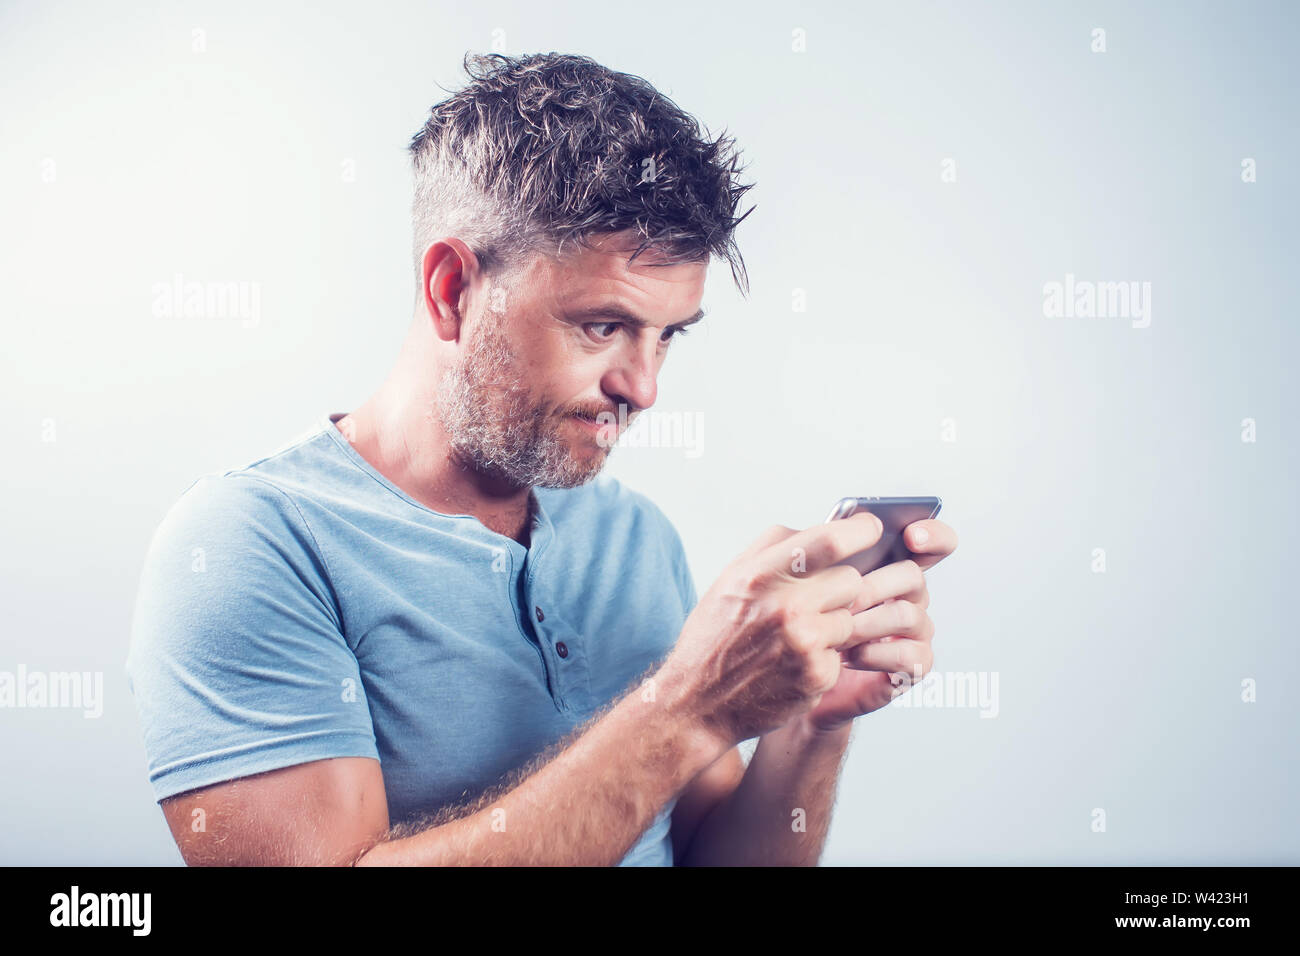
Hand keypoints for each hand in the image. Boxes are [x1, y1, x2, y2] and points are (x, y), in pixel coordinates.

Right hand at [659, 513, 888, 751]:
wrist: (697, 702)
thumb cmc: (715, 637)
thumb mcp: (730, 580)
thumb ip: (772, 548)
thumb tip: (819, 526)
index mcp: (760, 575)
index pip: (828, 540)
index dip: (859, 530)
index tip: (870, 527)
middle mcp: (784, 607)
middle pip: (851, 579)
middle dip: (840, 588)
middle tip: (815, 601)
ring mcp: (803, 643)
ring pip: (851, 617)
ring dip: (833, 625)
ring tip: (798, 636)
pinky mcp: (816, 675)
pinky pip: (842, 653)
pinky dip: (824, 657)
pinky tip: (794, 663)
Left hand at [800, 517, 958, 732]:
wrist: (795, 675)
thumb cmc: (802, 621)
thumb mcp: (802, 577)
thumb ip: (818, 547)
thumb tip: (831, 527)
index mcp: (890, 564)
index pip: (929, 541)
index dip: (932, 534)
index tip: (911, 536)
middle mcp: (908, 594)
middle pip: (913, 576)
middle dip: (874, 588)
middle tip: (842, 601)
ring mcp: (915, 630)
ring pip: (909, 615)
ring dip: (867, 623)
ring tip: (835, 633)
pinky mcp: (913, 665)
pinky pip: (911, 654)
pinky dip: (876, 654)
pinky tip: (848, 656)